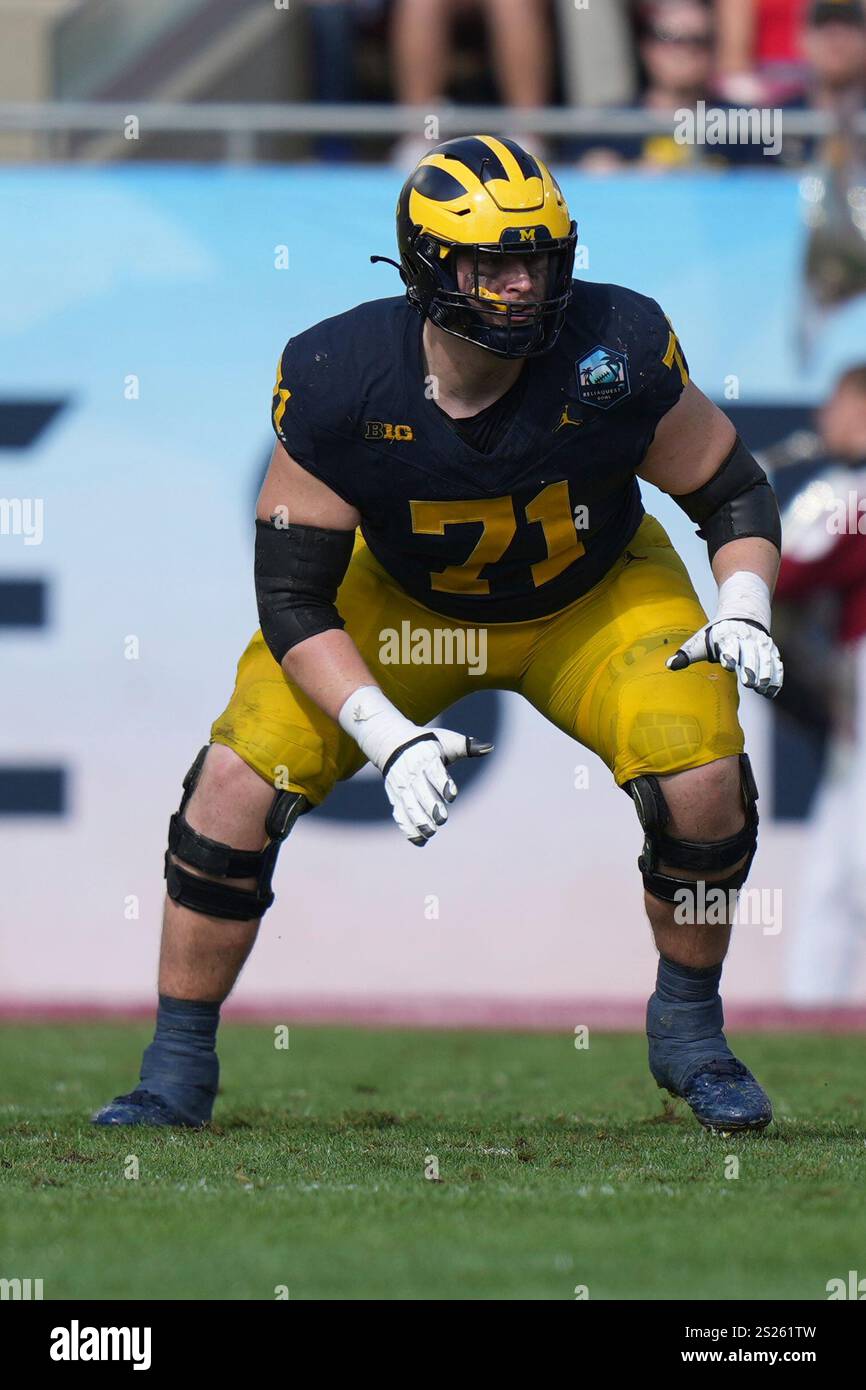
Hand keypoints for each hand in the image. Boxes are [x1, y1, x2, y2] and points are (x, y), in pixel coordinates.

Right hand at [382, 727, 492, 845]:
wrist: (393, 743)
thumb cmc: (427, 743)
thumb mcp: (446, 740)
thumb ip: (467, 746)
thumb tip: (489, 748)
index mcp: (426, 757)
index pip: (434, 771)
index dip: (442, 783)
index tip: (451, 795)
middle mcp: (412, 773)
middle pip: (420, 791)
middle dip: (430, 806)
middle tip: (441, 819)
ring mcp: (402, 787)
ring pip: (408, 806)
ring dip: (418, 820)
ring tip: (431, 833)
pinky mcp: (396, 797)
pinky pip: (400, 814)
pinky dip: (408, 829)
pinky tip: (420, 841)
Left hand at [666, 571, 783, 699]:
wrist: (743, 614)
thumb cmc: (716, 634)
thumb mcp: (700, 640)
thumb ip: (687, 654)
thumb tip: (669, 664)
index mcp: (728, 637)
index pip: (729, 646)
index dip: (729, 655)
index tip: (729, 664)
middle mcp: (747, 640)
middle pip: (751, 654)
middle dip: (751, 667)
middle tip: (750, 683)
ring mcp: (761, 645)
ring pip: (766, 660)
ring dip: (766, 674)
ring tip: (762, 689)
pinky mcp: (771, 651)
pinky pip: (776, 664)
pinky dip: (776, 677)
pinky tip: (771, 692)